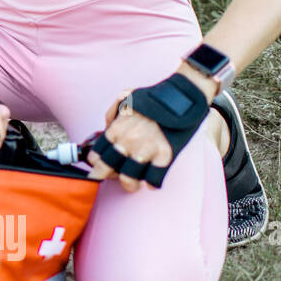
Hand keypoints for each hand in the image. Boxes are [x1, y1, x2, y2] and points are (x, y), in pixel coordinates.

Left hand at [85, 73, 211, 191]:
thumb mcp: (125, 99)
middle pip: (107, 169)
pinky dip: (151, 183)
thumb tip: (105, 130)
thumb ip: (112, 116)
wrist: (183, 96)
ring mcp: (146, 150)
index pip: (96, 155)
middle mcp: (128, 141)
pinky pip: (154, 179)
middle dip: (104, 176)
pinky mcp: (165, 156)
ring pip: (129, 179)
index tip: (99, 164)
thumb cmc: (154, 98)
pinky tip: (151, 180)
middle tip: (109, 176)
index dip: (96, 162)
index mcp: (116, 129)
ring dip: (129, 184)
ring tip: (132, 183)